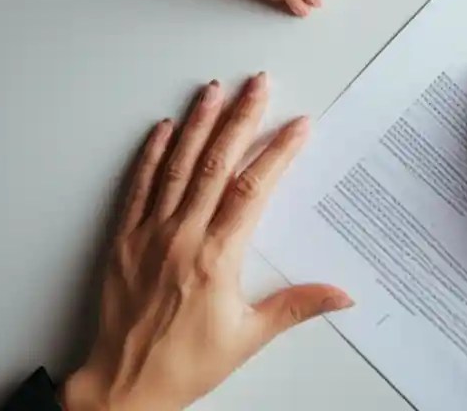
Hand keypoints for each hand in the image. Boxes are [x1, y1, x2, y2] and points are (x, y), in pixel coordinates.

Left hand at [62, 75, 352, 410]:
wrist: (123, 387)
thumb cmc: (183, 364)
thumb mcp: (248, 337)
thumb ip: (297, 306)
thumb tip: (342, 294)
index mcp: (216, 257)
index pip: (254, 189)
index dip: (277, 152)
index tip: (297, 126)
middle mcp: (182, 237)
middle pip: (217, 164)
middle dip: (241, 119)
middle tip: (258, 85)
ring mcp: (149, 234)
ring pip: (178, 166)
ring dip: (198, 124)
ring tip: (213, 91)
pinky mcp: (123, 240)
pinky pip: (139, 187)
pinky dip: (151, 155)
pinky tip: (163, 130)